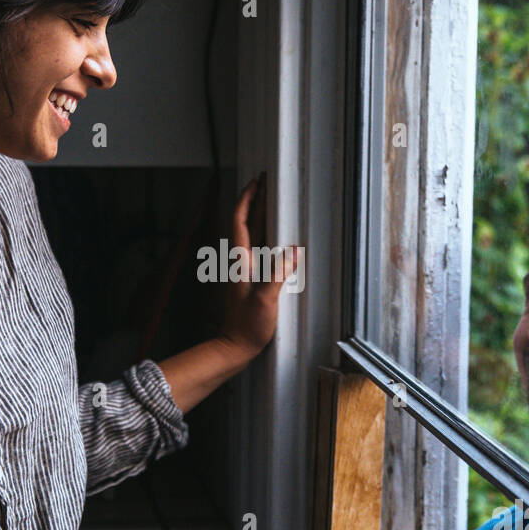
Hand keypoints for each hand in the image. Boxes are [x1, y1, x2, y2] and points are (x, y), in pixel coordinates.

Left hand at [217, 174, 300, 359]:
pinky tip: (275, 233)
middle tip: (266, 183)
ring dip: (259, 215)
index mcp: (240, 262)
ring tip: (271, 200)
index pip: (239, 222)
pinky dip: (266, 234)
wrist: (235, 346)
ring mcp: (245, 270)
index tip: (255, 183)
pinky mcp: (251, 278)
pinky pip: (259, 249)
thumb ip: (278, 275)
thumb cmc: (246, 327)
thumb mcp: (265, 301)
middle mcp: (240, 262)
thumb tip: (293, 251)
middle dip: (255, 201)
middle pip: (246, 224)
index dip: (246, 200)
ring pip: (252, 235)